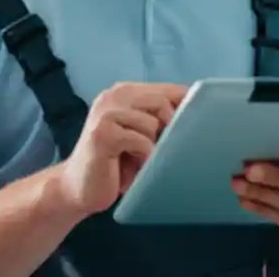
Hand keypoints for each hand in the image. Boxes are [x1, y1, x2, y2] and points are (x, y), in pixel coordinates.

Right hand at [54, 82, 186, 216]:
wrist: (78, 188)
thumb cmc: (116, 163)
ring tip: (139, 160)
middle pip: (162, 102)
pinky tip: (132, 167)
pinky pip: (141, 141)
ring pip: (152, 123)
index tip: (197, 127)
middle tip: (160, 150)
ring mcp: (106, 113)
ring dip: (152, 147)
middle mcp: (113, 96)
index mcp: (125, 92)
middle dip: (169, 129)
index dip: (187, 107)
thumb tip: (200, 113)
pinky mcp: (103, 134)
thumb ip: (159, 119)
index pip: (168, 90)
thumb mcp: (141, 134)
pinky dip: (143, 158)